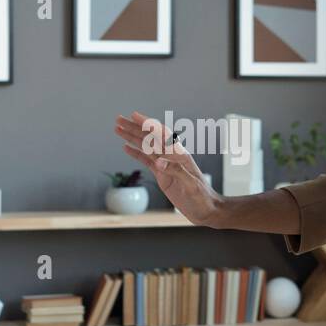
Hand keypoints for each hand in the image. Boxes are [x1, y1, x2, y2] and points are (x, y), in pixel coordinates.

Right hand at [113, 111, 221, 225]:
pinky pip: (146, 160)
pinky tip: (126, 147)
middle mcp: (171, 156)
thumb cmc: (203, 197)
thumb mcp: (191, 185)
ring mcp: (166, 164)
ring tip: (118, 129)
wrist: (207, 210)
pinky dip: (135, 153)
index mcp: (180, 155)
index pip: (161, 134)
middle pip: (150, 137)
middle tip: (119, 119)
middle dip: (134, 127)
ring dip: (132, 137)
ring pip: (145, 147)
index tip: (134, 115)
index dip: (148, 124)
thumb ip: (176, 171)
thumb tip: (158, 162)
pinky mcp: (162, 174)